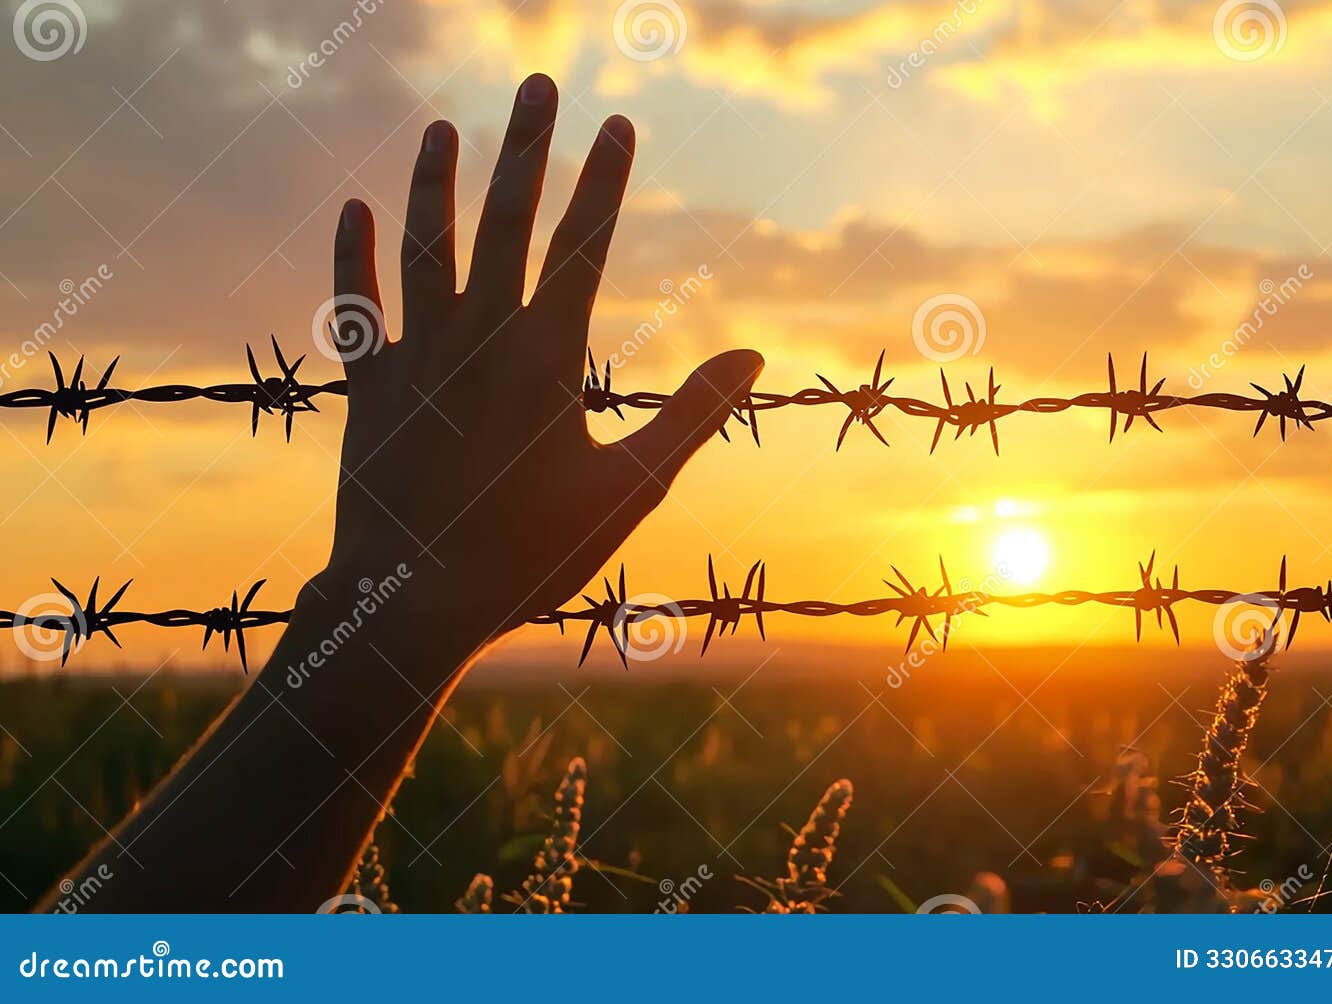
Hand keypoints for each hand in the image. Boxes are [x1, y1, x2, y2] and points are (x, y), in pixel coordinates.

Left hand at [321, 74, 761, 673]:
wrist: (413, 603)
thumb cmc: (532, 555)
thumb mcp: (631, 490)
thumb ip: (694, 416)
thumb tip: (753, 355)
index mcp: (546, 359)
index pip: (583, 246)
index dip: (603, 180)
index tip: (617, 123)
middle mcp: (477, 339)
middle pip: (505, 222)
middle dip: (526, 149)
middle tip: (539, 86)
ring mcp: (416, 358)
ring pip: (424, 248)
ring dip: (435, 183)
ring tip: (442, 128)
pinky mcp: (369, 388)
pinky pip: (356, 306)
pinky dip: (352, 256)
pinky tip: (354, 206)